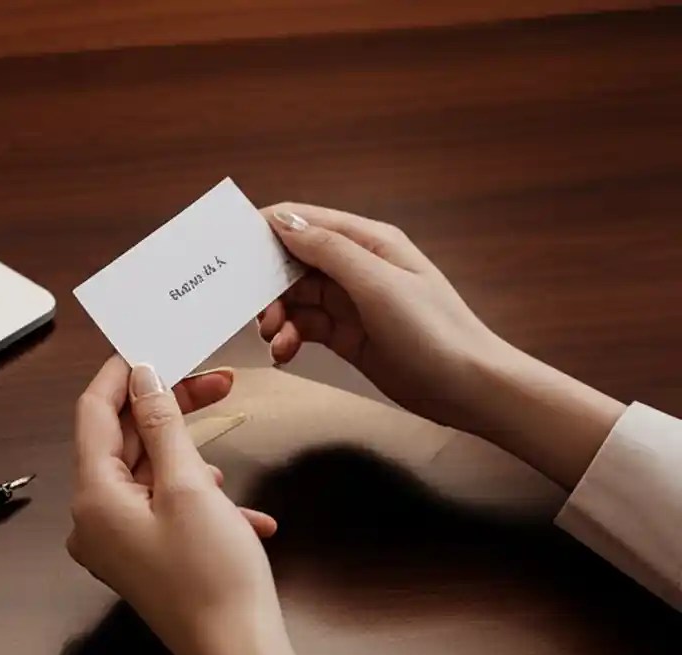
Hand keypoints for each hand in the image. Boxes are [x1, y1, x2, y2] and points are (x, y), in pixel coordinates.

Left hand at [69, 357, 308, 654]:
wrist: (238, 654)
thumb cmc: (212, 579)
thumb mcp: (188, 485)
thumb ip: (161, 424)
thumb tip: (144, 378)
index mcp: (93, 497)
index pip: (92, 413)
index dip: (120, 374)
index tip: (147, 347)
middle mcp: (94, 519)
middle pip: (122, 441)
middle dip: (167, 410)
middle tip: (212, 381)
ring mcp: (117, 541)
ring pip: (148, 474)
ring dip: (188, 456)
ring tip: (227, 455)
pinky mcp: (143, 556)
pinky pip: (164, 509)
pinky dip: (200, 500)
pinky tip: (244, 515)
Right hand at [258, 203, 623, 489]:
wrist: (470, 389)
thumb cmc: (434, 332)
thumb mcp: (378, 285)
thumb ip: (329, 250)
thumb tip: (282, 219)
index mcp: (368, 242)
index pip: (304, 222)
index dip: (265, 231)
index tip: (231, 251)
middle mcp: (357, 267)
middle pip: (293, 263)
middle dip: (268, 286)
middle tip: (258, 313)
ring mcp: (352, 302)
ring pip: (296, 299)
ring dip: (277, 317)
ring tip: (275, 340)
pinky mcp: (349, 335)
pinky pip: (306, 328)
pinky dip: (290, 338)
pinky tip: (285, 353)